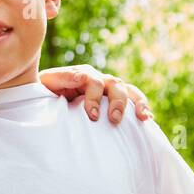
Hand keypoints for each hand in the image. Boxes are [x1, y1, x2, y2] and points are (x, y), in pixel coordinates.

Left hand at [37, 64, 152, 124]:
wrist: (45, 98)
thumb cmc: (44, 91)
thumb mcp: (48, 83)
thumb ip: (63, 78)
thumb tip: (83, 77)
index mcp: (83, 74)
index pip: (94, 81)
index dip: (94, 98)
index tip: (92, 115)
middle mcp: (99, 80)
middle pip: (115, 85)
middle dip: (117, 102)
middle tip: (114, 119)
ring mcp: (108, 90)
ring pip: (128, 91)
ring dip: (137, 102)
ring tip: (143, 117)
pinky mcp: (114, 101)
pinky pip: (132, 101)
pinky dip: (142, 107)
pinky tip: (148, 119)